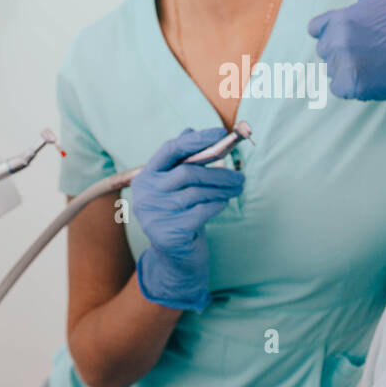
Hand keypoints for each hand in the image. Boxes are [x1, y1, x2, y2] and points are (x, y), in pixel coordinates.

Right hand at [130, 126, 243, 312]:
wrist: (175, 257)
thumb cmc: (180, 214)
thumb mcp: (178, 187)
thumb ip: (182, 160)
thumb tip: (190, 129)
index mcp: (145, 177)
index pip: (169, 150)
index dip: (196, 140)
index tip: (220, 132)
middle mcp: (145, 195)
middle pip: (188, 173)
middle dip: (219, 173)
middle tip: (240, 177)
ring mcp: (154, 215)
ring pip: (197, 193)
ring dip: (223, 189)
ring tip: (238, 188)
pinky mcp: (168, 233)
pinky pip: (201, 212)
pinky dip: (217, 205)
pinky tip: (223, 203)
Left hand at [307, 0, 385, 100]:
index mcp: (338, 19)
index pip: (315, 29)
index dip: (333, 31)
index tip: (357, 33)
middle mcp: (337, 41)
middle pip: (324, 51)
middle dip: (342, 51)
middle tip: (371, 47)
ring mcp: (344, 65)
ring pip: (331, 70)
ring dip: (348, 68)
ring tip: (375, 61)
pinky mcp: (351, 86)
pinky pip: (339, 88)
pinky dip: (353, 86)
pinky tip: (373, 76)